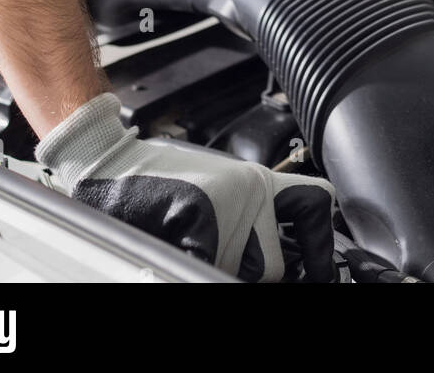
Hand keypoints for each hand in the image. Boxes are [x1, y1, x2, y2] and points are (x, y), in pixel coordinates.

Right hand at [35, 93, 336, 281]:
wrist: (108, 160)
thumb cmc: (156, 179)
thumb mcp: (217, 191)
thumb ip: (250, 218)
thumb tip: (282, 261)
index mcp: (257, 181)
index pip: (314, 205)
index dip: (322, 245)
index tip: (325, 270)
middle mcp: (249, 190)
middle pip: (277, 263)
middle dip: (255, 273)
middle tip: (228, 260)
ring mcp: (226, 206)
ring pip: (247, 271)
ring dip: (222, 266)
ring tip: (191, 243)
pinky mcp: (199, 219)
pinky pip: (205, 265)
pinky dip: (188, 264)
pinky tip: (173, 244)